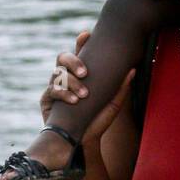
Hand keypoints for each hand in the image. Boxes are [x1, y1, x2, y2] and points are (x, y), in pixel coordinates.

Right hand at [40, 31, 134, 147]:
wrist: (82, 145)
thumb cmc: (97, 123)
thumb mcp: (113, 105)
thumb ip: (121, 87)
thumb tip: (133, 69)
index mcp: (80, 75)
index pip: (79, 53)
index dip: (81, 42)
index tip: (87, 35)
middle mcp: (66, 78)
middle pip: (62, 57)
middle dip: (73, 61)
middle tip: (85, 73)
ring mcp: (54, 88)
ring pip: (57, 73)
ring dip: (71, 83)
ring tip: (84, 95)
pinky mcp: (46, 100)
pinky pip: (51, 90)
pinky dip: (63, 94)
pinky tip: (74, 101)